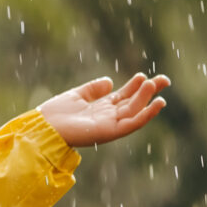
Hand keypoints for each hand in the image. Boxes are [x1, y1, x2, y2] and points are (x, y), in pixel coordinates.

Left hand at [36, 72, 170, 147]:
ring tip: (155, 84)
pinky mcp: (110, 131)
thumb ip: (93, 89)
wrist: (41, 126)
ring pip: (135, 111)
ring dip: (146, 98)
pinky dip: (146, 115)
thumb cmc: (55, 113)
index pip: (124, 96)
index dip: (136, 86)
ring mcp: (110, 124)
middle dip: (149, 91)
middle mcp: (108, 117)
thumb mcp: (77, 95)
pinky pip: (132, 124)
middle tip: (165, 79)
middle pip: (134, 103)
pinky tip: (157, 104)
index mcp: (101, 108)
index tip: (145, 75)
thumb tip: (110, 81)